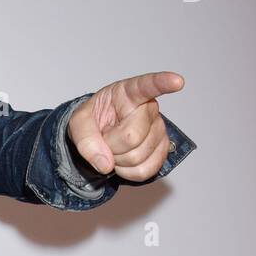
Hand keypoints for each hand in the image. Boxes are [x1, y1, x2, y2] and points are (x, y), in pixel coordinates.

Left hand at [67, 71, 184, 181]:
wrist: (100, 135)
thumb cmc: (94, 121)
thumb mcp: (78, 123)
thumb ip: (85, 140)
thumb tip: (106, 164)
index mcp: (129, 92)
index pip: (148, 85)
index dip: (163, 83)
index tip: (177, 82)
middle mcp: (149, 108)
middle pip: (132, 137)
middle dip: (111, 146)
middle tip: (106, 139)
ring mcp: (159, 130)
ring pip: (138, 157)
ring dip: (118, 160)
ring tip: (114, 147)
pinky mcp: (162, 150)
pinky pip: (145, 171)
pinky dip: (127, 173)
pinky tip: (123, 160)